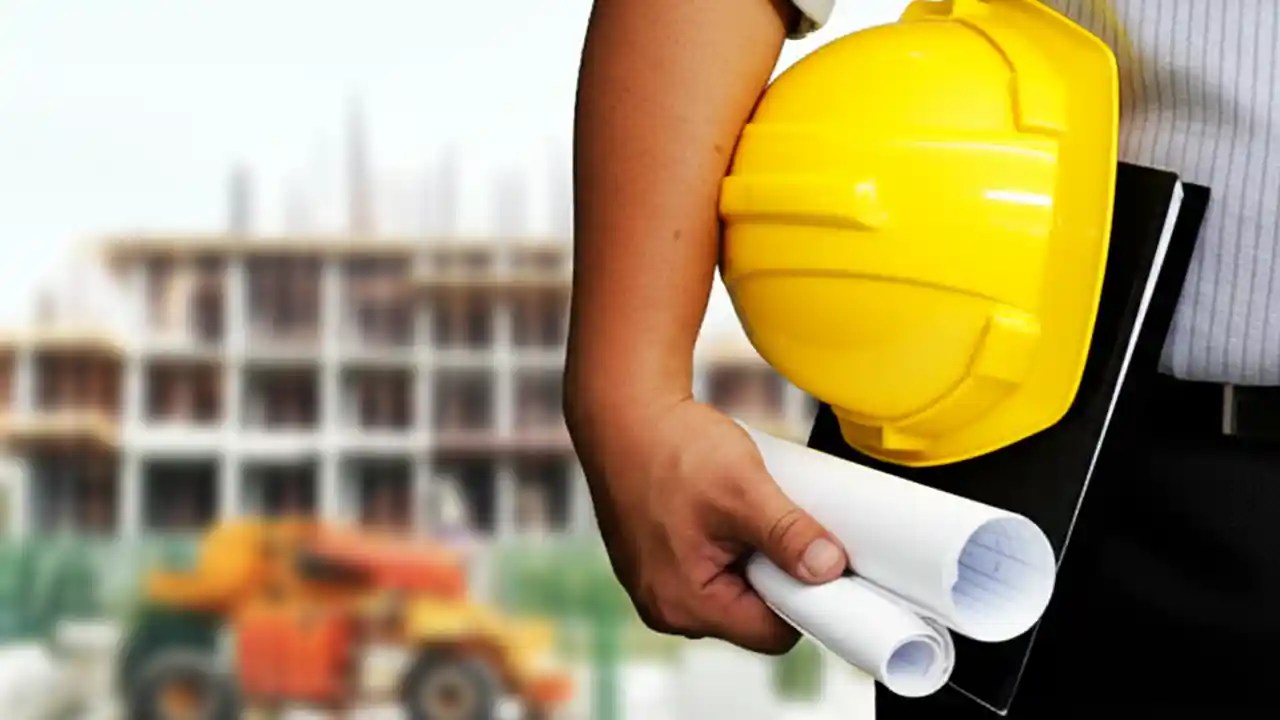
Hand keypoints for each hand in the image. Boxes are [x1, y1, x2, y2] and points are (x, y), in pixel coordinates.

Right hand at [568, 396, 849, 653]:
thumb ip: (789, 534)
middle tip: (774, 523)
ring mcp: (655, 587)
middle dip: (774, 575)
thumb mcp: (743, 489)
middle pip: (751, 617)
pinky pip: (708, 573)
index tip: (816, 556)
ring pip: (731, 593)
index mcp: (685, 604)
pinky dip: (726, 548)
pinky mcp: (653, 566)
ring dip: (750, 559)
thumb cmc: (670, 448)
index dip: (803, 597)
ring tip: (744, 512)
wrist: (623, 413)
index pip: (772, 634)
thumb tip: (830, 568)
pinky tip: (724, 512)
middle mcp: (665, 607)